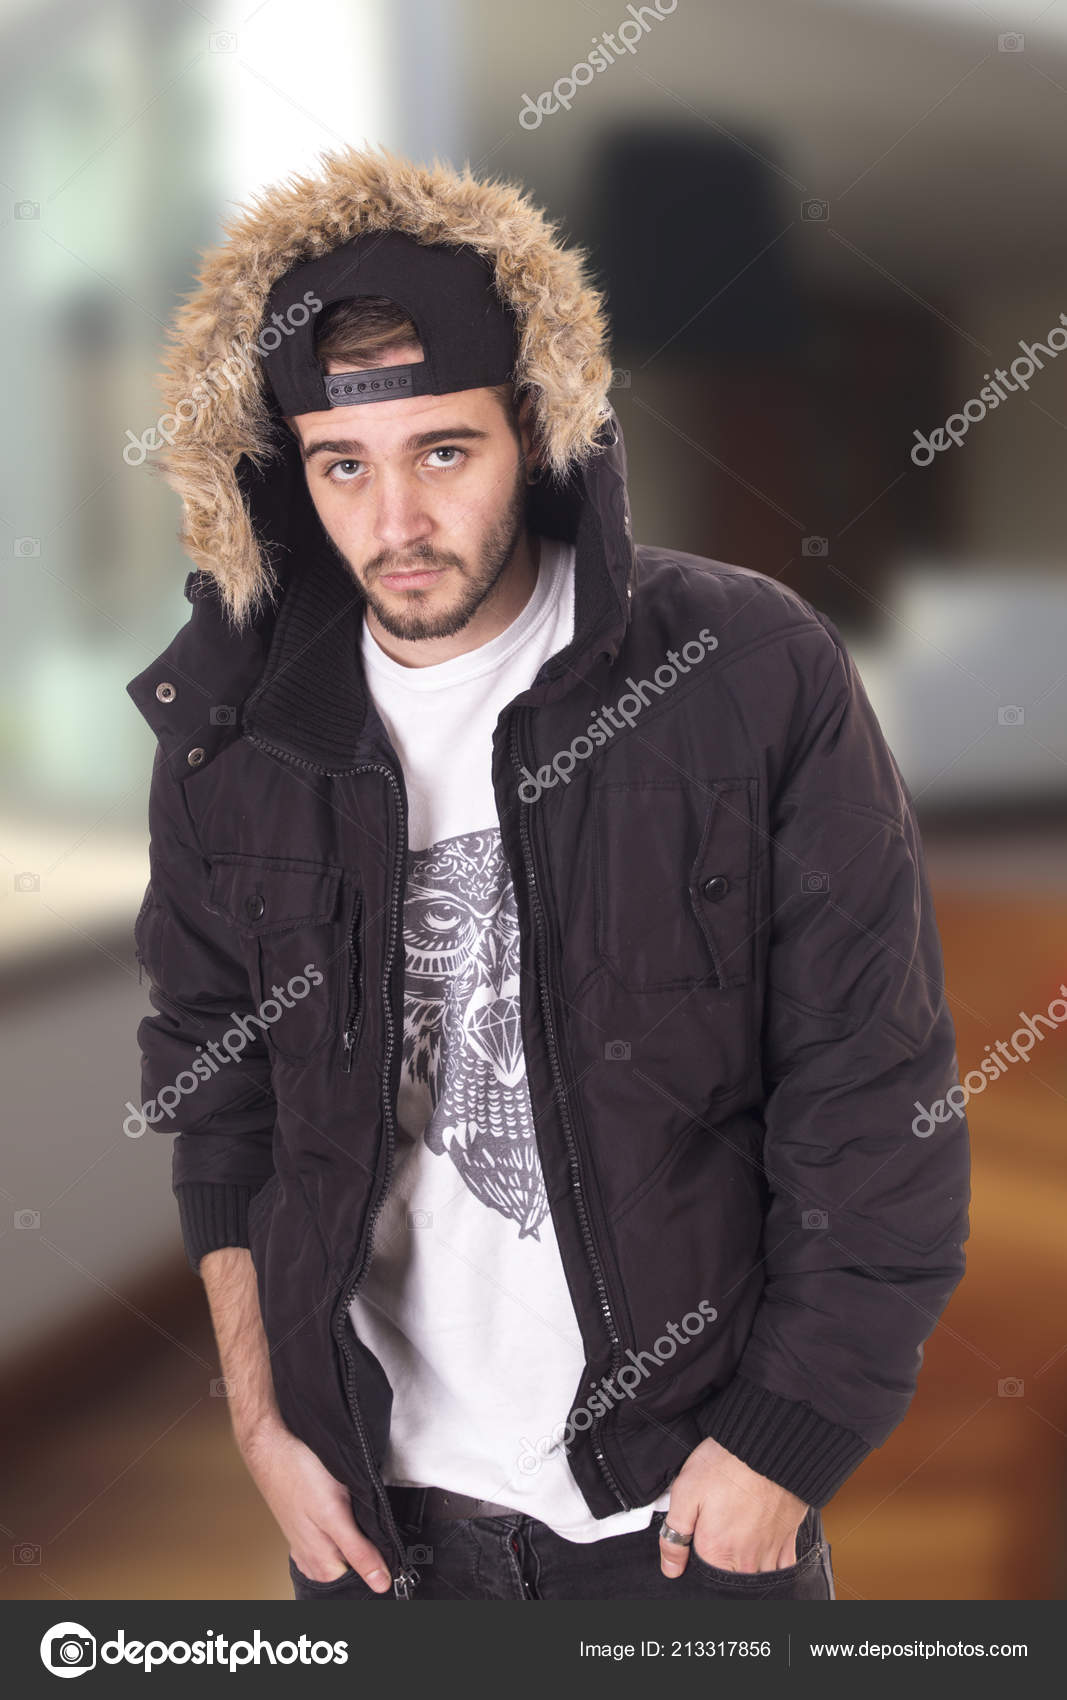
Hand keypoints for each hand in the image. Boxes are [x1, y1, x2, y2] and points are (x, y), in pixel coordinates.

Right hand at [240, 1417, 392, 1592]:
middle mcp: (313, 1558)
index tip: (392, 1550)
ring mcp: (307, 1542)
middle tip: (372, 1523)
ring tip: (358, 1513)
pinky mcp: (307, 1525)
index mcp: (321, 1564)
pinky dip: (343, 1529)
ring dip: (356, 1539)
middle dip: (368, 1553)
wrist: (272, 1443)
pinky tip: (346, 1512)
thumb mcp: (335, 1513)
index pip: (359, 1583)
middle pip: (351, 1570)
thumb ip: (358, 1551)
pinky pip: (331, 1538)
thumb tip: (381, 1583)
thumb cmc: (299, 1473)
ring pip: (341, 1553)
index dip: (380, 1567)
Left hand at [659, 1436, 807, 1577]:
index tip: (697, 1543)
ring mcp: (770, 1552)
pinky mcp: (788, 1539)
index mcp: (717, 1553)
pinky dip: (773, 1566)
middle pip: (731, 1580)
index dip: (696, 1562)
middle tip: (718, 1534)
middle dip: (722, 1566)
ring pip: (756, 1577)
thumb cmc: (726, 1464)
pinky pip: (783, 1569)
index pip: (703, 1578)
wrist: (769, 1446)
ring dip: (746, 1567)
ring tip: (737, 1539)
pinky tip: (763, 1552)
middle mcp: (746, 1561)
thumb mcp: (686, 1492)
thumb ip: (674, 1535)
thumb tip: (670, 1569)